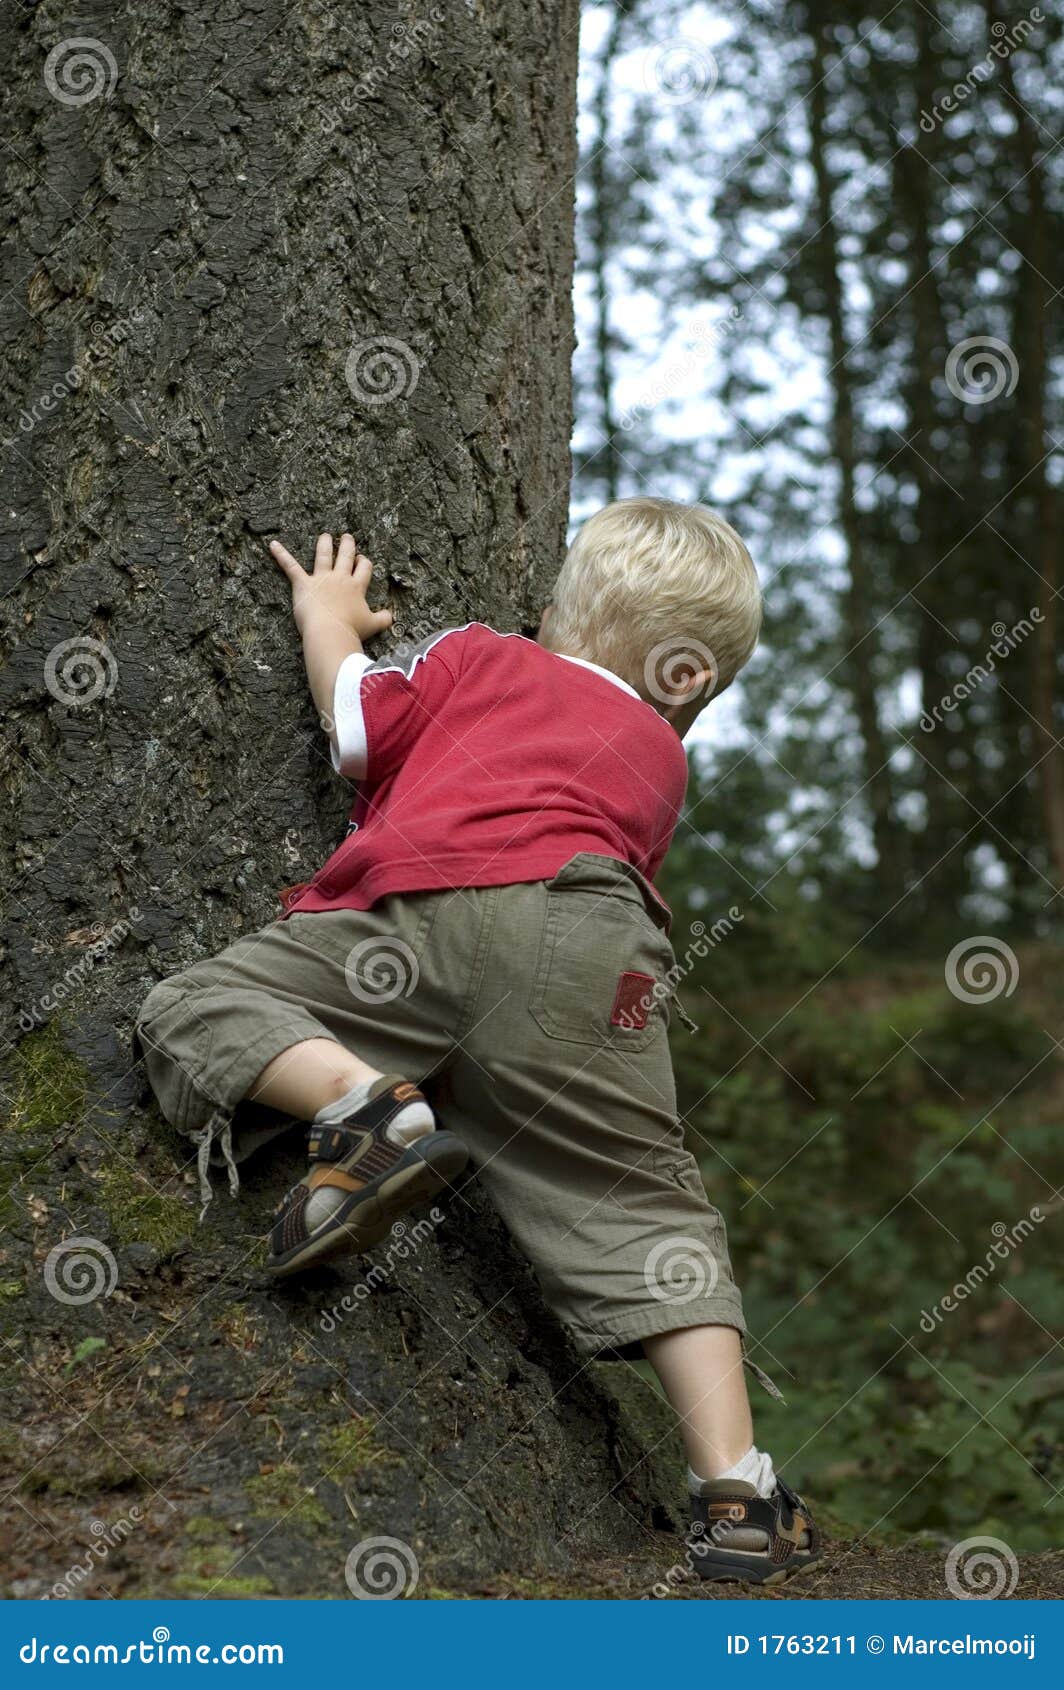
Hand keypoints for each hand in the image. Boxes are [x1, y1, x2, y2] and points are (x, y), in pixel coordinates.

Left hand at [269, 531, 393, 640]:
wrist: (331, 632)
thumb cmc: (352, 630)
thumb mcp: (373, 625)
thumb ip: (384, 619)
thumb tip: (391, 617)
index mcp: (356, 588)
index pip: (364, 569)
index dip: (364, 563)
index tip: (363, 561)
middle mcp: (340, 579)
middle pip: (346, 556)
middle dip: (347, 545)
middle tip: (347, 537)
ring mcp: (321, 579)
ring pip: (324, 556)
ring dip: (324, 544)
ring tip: (325, 536)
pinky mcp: (303, 584)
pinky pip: (290, 566)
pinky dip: (281, 555)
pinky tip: (272, 545)